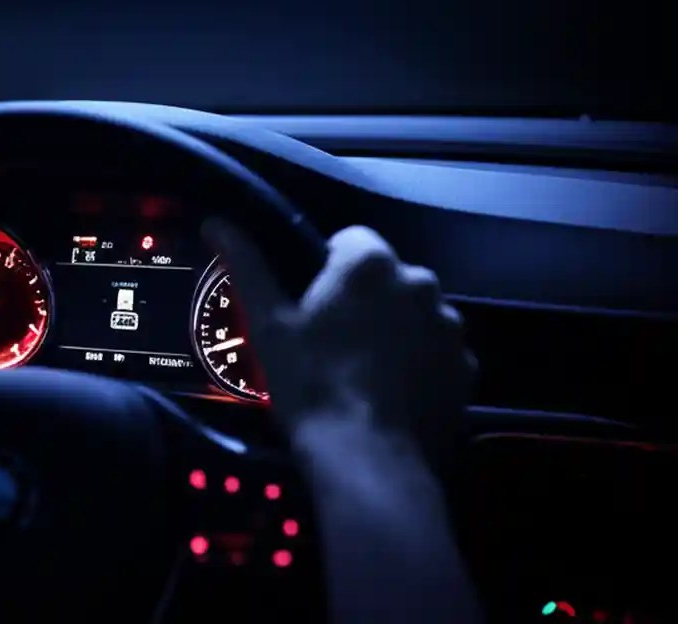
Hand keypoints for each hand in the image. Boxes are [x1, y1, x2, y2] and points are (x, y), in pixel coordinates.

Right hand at [203, 221, 474, 456]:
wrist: (366, 459)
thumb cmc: (309, 383)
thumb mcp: (267, 323)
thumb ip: (246, 264)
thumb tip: (217, 222)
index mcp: (370, 264)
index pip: (351, 240)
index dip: (327, 269)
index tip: (310, 305)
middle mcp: (420, 282)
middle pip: (386, 277)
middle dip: (364, 300)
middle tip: (330, 341)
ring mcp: (448, 325)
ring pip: (414, 313)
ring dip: (394, 329)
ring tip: (362, 372)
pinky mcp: (465, 366)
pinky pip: (436, 351)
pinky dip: (418, 362)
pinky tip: (390, 392)